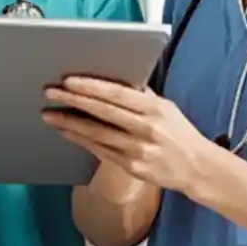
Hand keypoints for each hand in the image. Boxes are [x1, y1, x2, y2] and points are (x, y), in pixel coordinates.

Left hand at [43, 76, 215, 194]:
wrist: (197, 168)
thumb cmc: (179, 133)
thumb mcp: (166, 107)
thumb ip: (140, 94)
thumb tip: (113, 77)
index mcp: (155, 109)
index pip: (117, 94)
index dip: (91, 87)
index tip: (69, 81)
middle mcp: (146, 129)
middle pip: (103, 112)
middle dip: (73, 101)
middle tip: (50, 93)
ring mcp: (138, 151)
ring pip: (97, 134)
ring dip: (70, 124)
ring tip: (49, 114)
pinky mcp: (132, 168)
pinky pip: (100, 151)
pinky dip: (81, 140)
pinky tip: (66, 132)